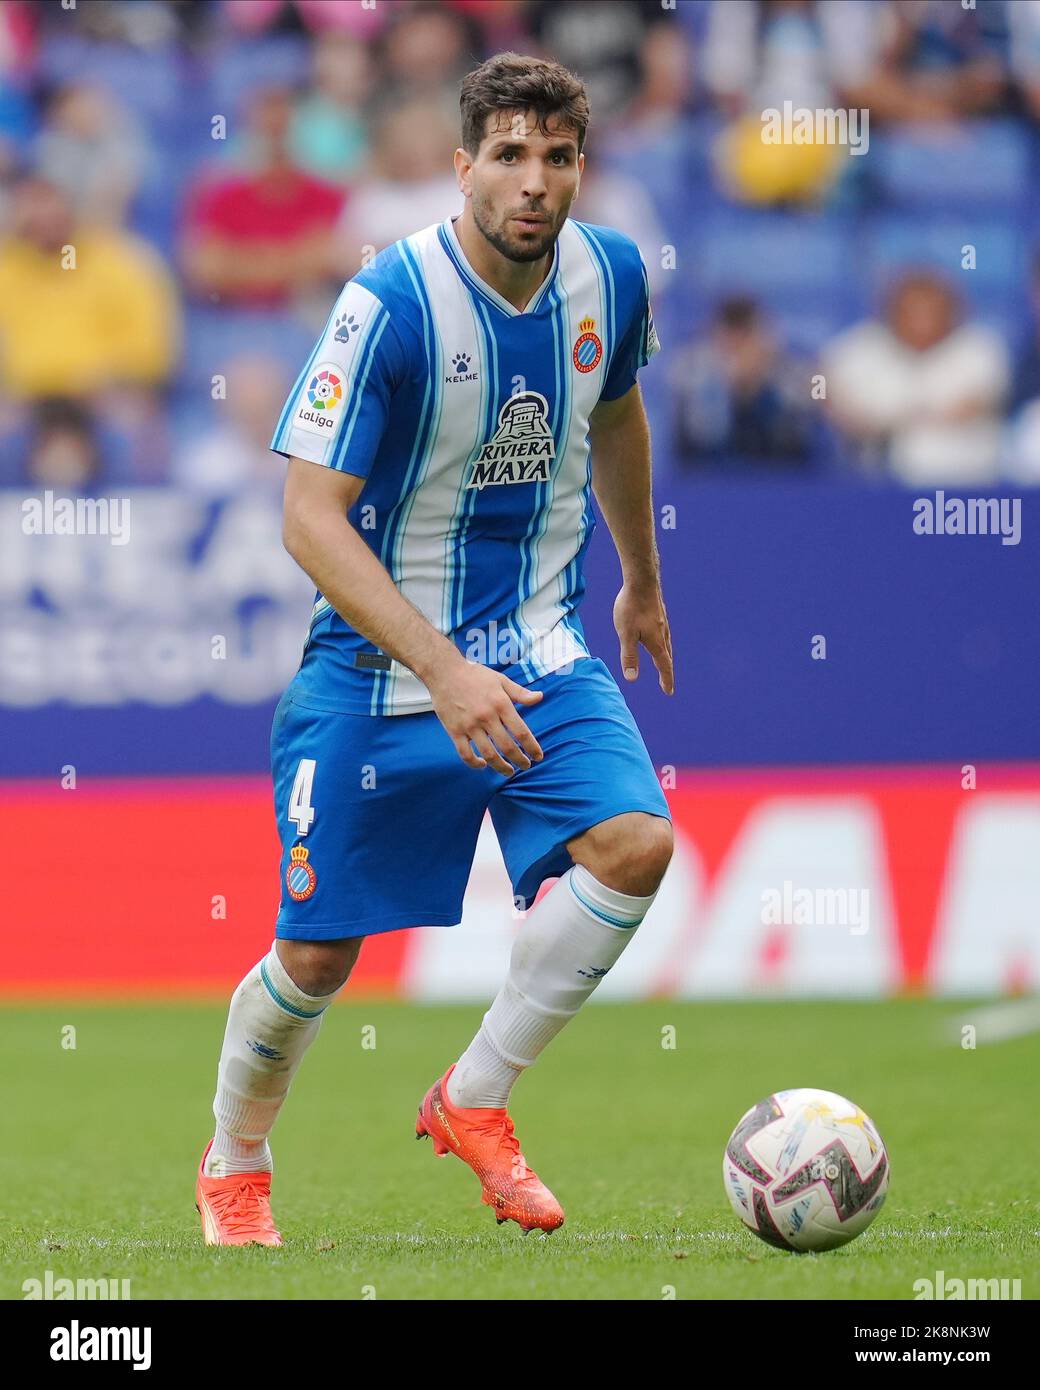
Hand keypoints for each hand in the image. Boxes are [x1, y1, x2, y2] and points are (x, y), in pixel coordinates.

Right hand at [427, 658, 543, 774]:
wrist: (444, 672)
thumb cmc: (474, 675)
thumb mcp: (501, 680)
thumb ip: (520, 692)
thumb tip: (540, 698)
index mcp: (501, 704)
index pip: (521, 732)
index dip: (532, 747)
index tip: (537, 756)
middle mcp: (487, 716)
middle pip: (507, 747)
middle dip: (520, 760)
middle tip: (526, 766)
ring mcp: (469, 725)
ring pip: (488, 754)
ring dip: (501, 767)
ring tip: (509, 771)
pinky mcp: (454, 731)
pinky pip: (465, 754)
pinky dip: (475, 764)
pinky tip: (483, 764)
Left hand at [614, 581, 673, 693]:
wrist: (642, 580)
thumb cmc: (631, 607)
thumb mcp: (626, 634)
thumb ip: (629, 656)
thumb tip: (632, 679)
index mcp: (656, 642)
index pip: (664, 666)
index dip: (666, 680)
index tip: (669, 692)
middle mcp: (663, 634)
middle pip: (667, 657)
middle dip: (666, 671)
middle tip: (667, 683)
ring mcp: (662, 623)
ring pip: (666, 645)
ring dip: (666, 657)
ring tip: (663, 664)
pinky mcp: (659, 614)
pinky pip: (664, 634)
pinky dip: (663, 644)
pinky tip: (658, 638)